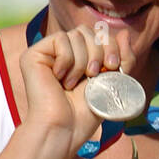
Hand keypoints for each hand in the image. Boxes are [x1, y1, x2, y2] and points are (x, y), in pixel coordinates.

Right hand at [18, 25, 134, 158]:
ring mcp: (47, 53)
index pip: (98, 34)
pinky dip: (67, 60)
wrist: (65, 128)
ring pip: (75, 34)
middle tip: (95, 74)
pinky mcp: (34, 55)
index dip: (110, 45)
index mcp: (80, 57)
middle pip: (87, 30)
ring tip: (76, 82)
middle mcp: (63, 52)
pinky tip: (60, 80)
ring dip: (83, 60)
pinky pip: (60, 39)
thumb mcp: (113, 82)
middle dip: (99, 50)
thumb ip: (122, 57)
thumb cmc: (86, 112)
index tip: (114, 66)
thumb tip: (124, 33)